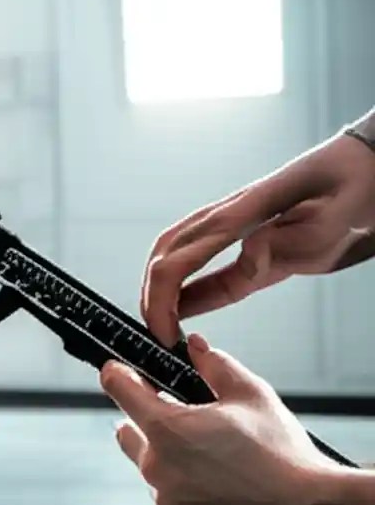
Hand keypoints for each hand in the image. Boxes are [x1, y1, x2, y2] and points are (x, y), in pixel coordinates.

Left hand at [100, 333, 339, 504]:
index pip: (118, 388)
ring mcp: (167, 503)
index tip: (122, 371)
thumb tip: (194, 346)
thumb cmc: (284, 456)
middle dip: (146, 421)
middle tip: (181, 417)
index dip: (120, 374)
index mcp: (166, 428)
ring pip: (153, 471)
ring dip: (170, 460)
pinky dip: (187, 493)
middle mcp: (157, 468)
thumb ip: (214, 364)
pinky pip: (173, 503)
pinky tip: (219, 487)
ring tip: (213, 458)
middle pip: (129, 433)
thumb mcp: (252, 394)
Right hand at [142, 132, 374, 346]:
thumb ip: (285, 240)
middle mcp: (227, 217)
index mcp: (240, 213)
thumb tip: (245, 255)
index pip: (179, 258)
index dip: (162, 298)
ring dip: (160, 291)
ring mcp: (234, 228)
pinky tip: (183, 310)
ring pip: (176, 257)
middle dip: (150, 297)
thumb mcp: (328, 219)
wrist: (365, 169)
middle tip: (156, 336)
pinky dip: (187, 290)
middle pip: (165, 255)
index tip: (165, 332)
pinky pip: (209, 268)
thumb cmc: (350, 188)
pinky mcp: (252, 241)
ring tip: (162, 326)